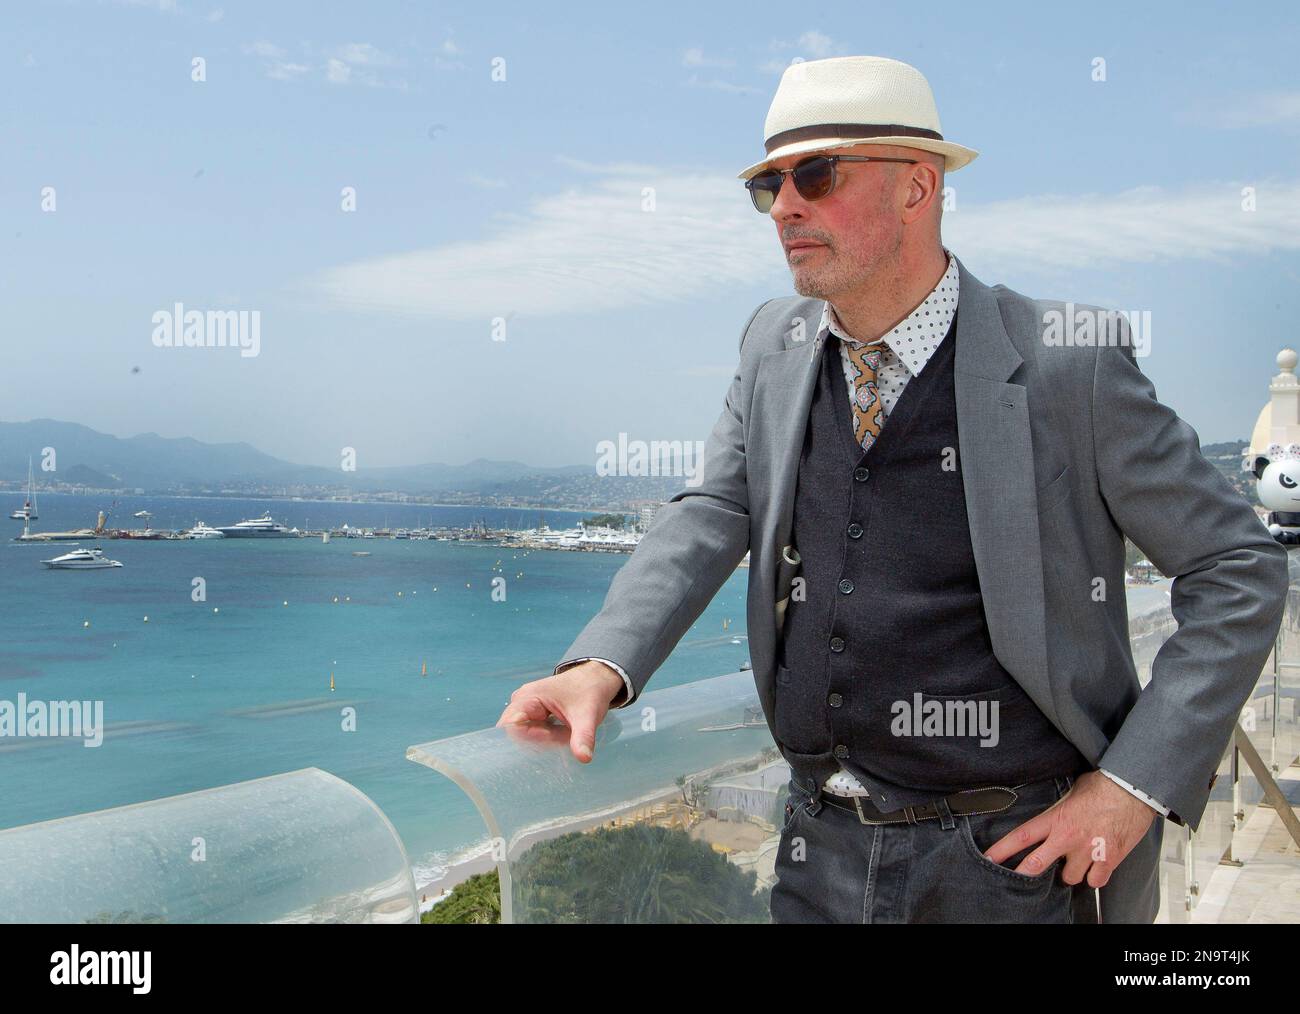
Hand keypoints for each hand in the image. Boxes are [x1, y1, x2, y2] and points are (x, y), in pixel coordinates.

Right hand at [494, 660, 625, 763]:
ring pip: (524, 734)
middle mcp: (522, 700)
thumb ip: (583, 738)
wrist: (595, 679)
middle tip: (564, 736)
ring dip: (544, 739)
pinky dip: (546, 737)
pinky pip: (531, 731)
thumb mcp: (588, 716)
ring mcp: (525, 706)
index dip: (530, 737)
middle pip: (518, 732)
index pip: (512, 726)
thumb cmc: (589, 691)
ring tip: (566, 732)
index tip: (553, 737)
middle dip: (539, 740)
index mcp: (529, 696)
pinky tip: (562, 733)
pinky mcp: (532, 713)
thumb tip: (584, 759)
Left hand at [982, 770, 1157, 887]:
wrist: (1133, 789)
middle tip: (1017, 879)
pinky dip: (1095, 876)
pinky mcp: (1109, 860)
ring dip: (1071, 872)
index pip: (1022, 836)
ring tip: (1076, 860)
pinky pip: (1095, 881)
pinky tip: (1096, 866)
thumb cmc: (1104, 786)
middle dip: (1024, 874)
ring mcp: (1088, 851)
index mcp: (1056, 819)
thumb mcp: (1072, 792)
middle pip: (1037, 864)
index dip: (1003, 849)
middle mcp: (1068, 838)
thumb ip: (1060, 809)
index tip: (989, 858)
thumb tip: (1054, 813)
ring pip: (1069, 878)